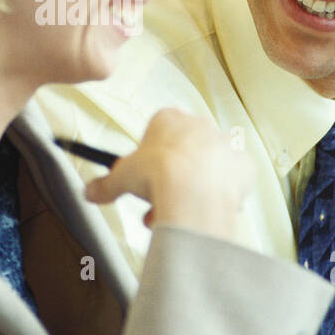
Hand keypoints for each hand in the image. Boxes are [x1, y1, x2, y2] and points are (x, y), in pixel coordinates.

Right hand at [83, 108, 250, 244]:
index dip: (149, 159)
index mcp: (169, 120)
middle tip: (160, 201)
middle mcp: (199, 127)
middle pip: (183, 151)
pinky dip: (223, 194)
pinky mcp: (245, 165)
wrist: (194, 190)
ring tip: (179, 214)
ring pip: (207, 167)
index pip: (157, 133)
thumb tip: (89, 191)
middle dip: (171, 177)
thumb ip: (105, 185)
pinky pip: (233, 180)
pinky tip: (207, 209)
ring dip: (194, 188)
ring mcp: (225, 145)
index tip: (144, 179)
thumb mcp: (121, 178)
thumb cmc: (159, 174)